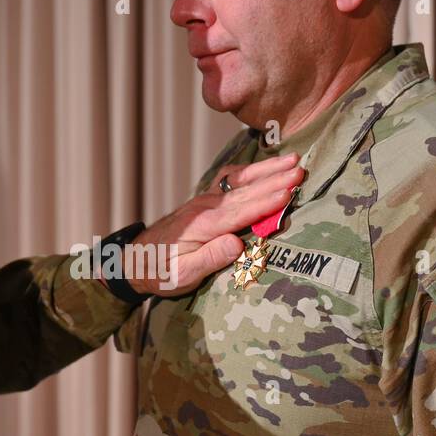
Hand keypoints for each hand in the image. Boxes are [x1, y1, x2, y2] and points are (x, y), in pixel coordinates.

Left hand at [126, 153, 303, 295]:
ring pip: (239, 180)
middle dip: (274, 180)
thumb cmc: (160, 272)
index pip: (241, 212)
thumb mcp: (182, 275)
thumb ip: (210, 259)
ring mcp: (205, 201)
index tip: (288, 193)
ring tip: (291, 161)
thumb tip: (237, 244)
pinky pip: (230, 180)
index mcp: (204, 226)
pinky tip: (265, 167)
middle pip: (245, 191)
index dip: (266, 203)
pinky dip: (250, 171)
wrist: (135, 259)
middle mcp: (206, 208)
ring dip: (266, 170)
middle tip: (300, 171)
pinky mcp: (205, 201)